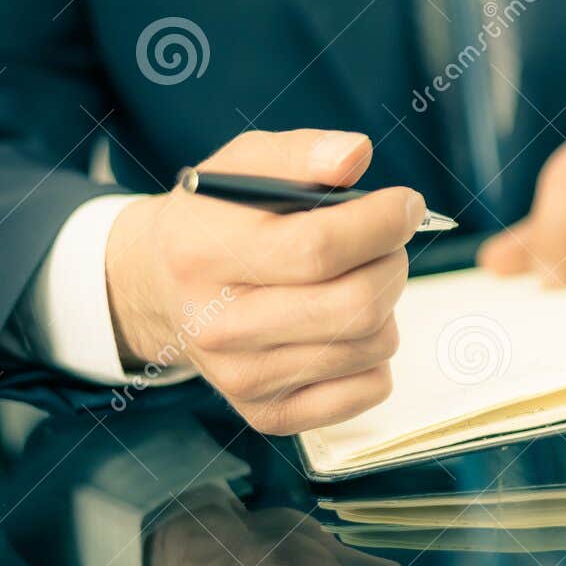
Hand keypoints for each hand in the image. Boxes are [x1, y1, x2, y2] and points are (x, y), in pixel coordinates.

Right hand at [106, 129, 426, 433]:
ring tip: (355, 280)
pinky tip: (344, 326)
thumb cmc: (216, 220)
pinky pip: (369, 389)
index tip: (406, 205)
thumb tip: (356, 155)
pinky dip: (377, 354)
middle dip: (393, 263)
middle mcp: (218, 327)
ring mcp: (243, 379)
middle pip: (355, 305)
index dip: (381, 223)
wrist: (159, 288)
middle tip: (389, 244)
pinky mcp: (269, 414)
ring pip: (373, 345)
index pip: (318, 248)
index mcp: (204, 254)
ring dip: (386, 305)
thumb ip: (301, 152)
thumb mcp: (245, 165)